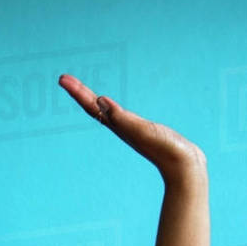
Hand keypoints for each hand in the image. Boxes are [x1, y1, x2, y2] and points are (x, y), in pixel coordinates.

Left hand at [58, 73, 204, 180]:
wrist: (184, 167)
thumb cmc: (164, 148)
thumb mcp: (140, 129)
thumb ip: (120, 117)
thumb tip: (99, 100)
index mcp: (118, 126)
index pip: (92, 106)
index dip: (78, 92)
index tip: (62, 79)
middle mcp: (121, 128)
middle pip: (94, 107)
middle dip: (80, 92)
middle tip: (64, 78)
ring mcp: (131, 130)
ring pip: (105, 112)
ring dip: (91, 100)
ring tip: (81, 90)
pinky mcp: (143, 131)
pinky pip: (119, 115)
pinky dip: (111, 107)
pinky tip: (110, 106)